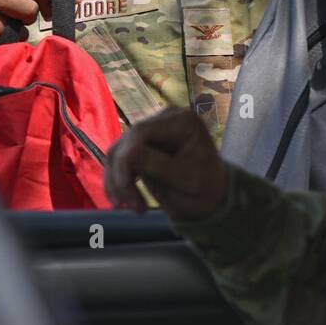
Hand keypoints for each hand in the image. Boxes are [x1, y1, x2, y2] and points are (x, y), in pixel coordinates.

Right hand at [105, 108, 229, 221]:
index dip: (126, 160)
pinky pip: (120, 158)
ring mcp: (152, 129)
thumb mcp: (187, 180)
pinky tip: (119, 199)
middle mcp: (165, 119)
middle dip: (121, 175)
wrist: (209, 197)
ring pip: (118, 150)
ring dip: (115, 180)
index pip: (142, 132)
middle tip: (126, 205)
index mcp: (183, 121)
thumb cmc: (205, 188)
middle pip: (127, 141)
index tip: (125, 191)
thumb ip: (159, 166)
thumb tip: (127, 155)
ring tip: (123, 205)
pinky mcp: (142, 143)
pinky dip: (117, 179)